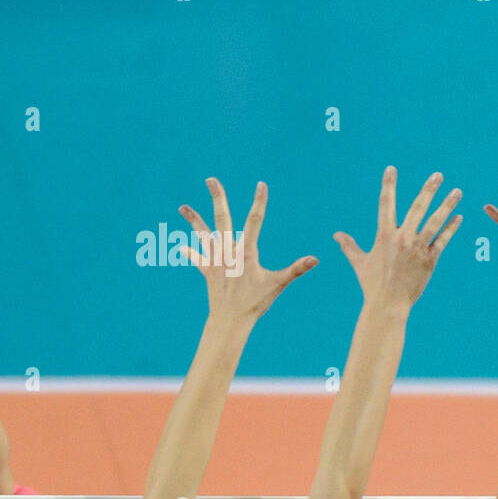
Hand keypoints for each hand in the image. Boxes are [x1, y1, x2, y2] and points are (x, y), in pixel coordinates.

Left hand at [180, 179, 317, 324]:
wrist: (231, 319)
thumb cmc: (255, 302)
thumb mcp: (278, 284)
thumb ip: (296, 269)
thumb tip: (315, 259)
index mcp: (246, 251)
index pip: (254, 221)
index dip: (259, 202)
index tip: (261, 185)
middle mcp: (228, 251)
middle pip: (222, 218)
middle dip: (218, 198)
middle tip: (211, 180)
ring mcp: (215, 259)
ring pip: (202, 234)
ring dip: (193, 219)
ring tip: (182, 206)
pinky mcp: (207, 270)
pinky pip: (197, 258)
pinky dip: (190, 253)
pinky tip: (181, 248)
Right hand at [334, 166, 461, 308]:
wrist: (388, 304)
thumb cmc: (372, 284)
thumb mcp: (359, 262)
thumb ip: (349, 246)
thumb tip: (336, 235)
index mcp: (384, 235)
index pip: (385, 203)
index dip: (388, 185)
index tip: (391, 169)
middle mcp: (402, 238)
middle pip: (418, 207)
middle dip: (429, 190)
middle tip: (438, 175)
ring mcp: (417, 248)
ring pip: (435, 221)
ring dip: (447, 205)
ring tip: (457, 192)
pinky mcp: (430, 260)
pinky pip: (443, 240)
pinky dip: (451, 228)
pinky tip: (459, 217)